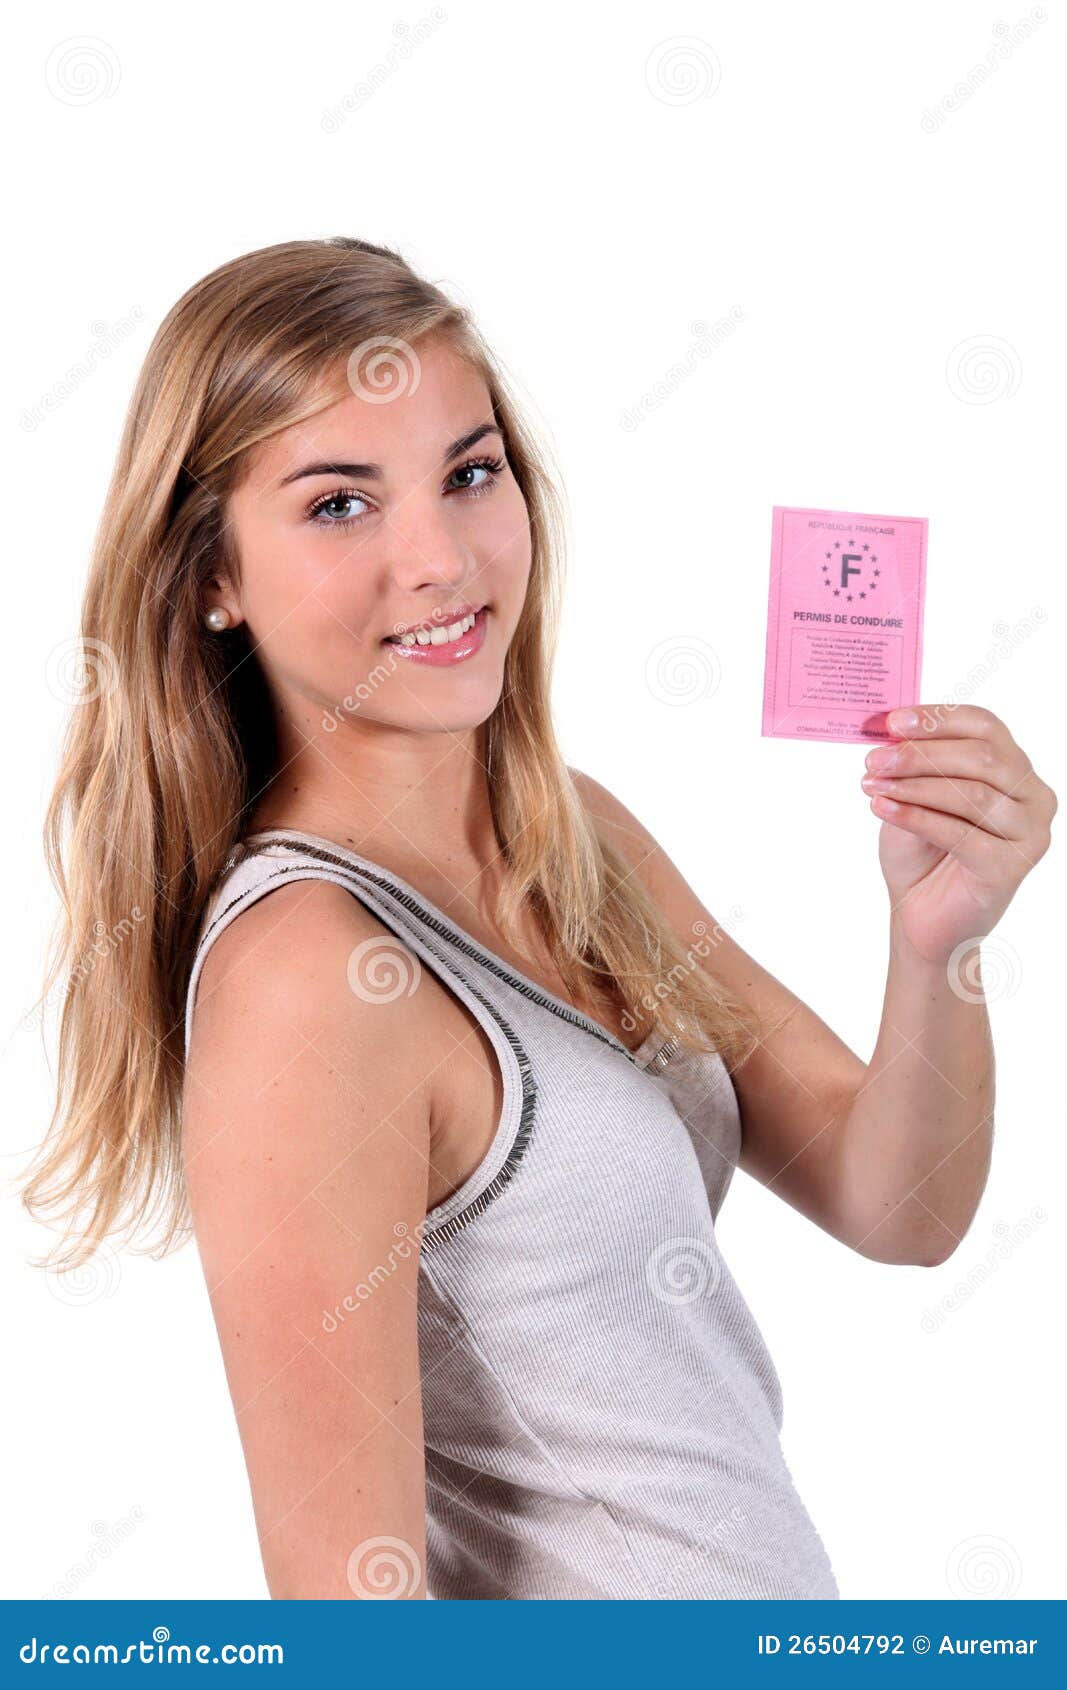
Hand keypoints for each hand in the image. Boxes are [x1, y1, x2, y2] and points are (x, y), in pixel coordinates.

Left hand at [859, 704, 1056, 965]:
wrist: (921, 915)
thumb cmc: (921, 852)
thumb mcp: (913, 794)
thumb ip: (913, 761)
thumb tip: (890, 725)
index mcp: (1015, 769)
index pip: (985, 726)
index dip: (938, 718)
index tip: (892, 721)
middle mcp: (1033, 797)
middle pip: (982, 756)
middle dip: (920, 754)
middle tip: (874, 760)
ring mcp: (1029, 834)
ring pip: (972, 793)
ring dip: (914, 785)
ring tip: (872, 785)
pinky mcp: (1011, 867)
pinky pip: (961, 833)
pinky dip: (916, 817)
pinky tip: (882, 808)